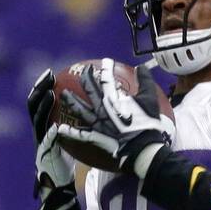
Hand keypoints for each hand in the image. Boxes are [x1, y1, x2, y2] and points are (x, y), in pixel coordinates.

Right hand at [27, 68, 76, 209]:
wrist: (59, 187)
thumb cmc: (67, 163)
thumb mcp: (70, 140)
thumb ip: (75, 126)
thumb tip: (95, 109)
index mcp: (43, 126)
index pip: (40, 101)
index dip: (42, 86)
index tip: (50, 72)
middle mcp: (39, 131)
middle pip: (34, 105)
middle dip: (39, 89)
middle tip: (48, 75)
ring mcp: (39, 142)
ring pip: (37, 120)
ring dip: (43, 105)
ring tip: (50, 93)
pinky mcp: (44, 156)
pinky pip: (46, 143)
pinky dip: (50, 135)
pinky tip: (55, 128)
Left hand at [57, 59, 173, 175]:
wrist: (142, 148)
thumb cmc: (147, 124)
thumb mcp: (150, 99)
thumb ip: (145, 81)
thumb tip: (141, 67)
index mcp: (114, 98)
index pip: (107, 79)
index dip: (106, 68)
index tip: (106, 61)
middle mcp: (102, 108)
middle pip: (90, 90)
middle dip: (86, 78)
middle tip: (84, 71)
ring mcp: (97, 123)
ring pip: (80, 109)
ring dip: (71, 101)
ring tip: (64, 95)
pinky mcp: (96, 136)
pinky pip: (80, 134)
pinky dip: (70, 132)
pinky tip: (60, 129)